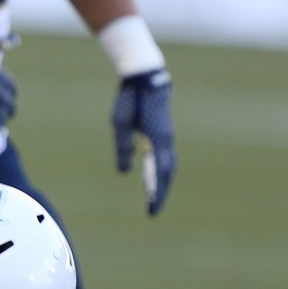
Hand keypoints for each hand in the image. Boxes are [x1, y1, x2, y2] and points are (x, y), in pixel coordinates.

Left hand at [112, 69, 174, 214]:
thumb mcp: (120, 123)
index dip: (156, 192)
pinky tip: (151, 179)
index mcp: (157, 139)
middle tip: (151, 211)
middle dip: (160, 192)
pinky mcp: (163, 133)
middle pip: (167, 173)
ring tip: (151, 199)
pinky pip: (164, 157)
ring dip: (161, 183)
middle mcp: (167, 139)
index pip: (159, 173)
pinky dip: (160, 171)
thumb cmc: (130, 99)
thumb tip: (125, 172)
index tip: (151, 210)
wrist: (145, 77)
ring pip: (167, 165)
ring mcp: (167, 136)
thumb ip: (123, 147)